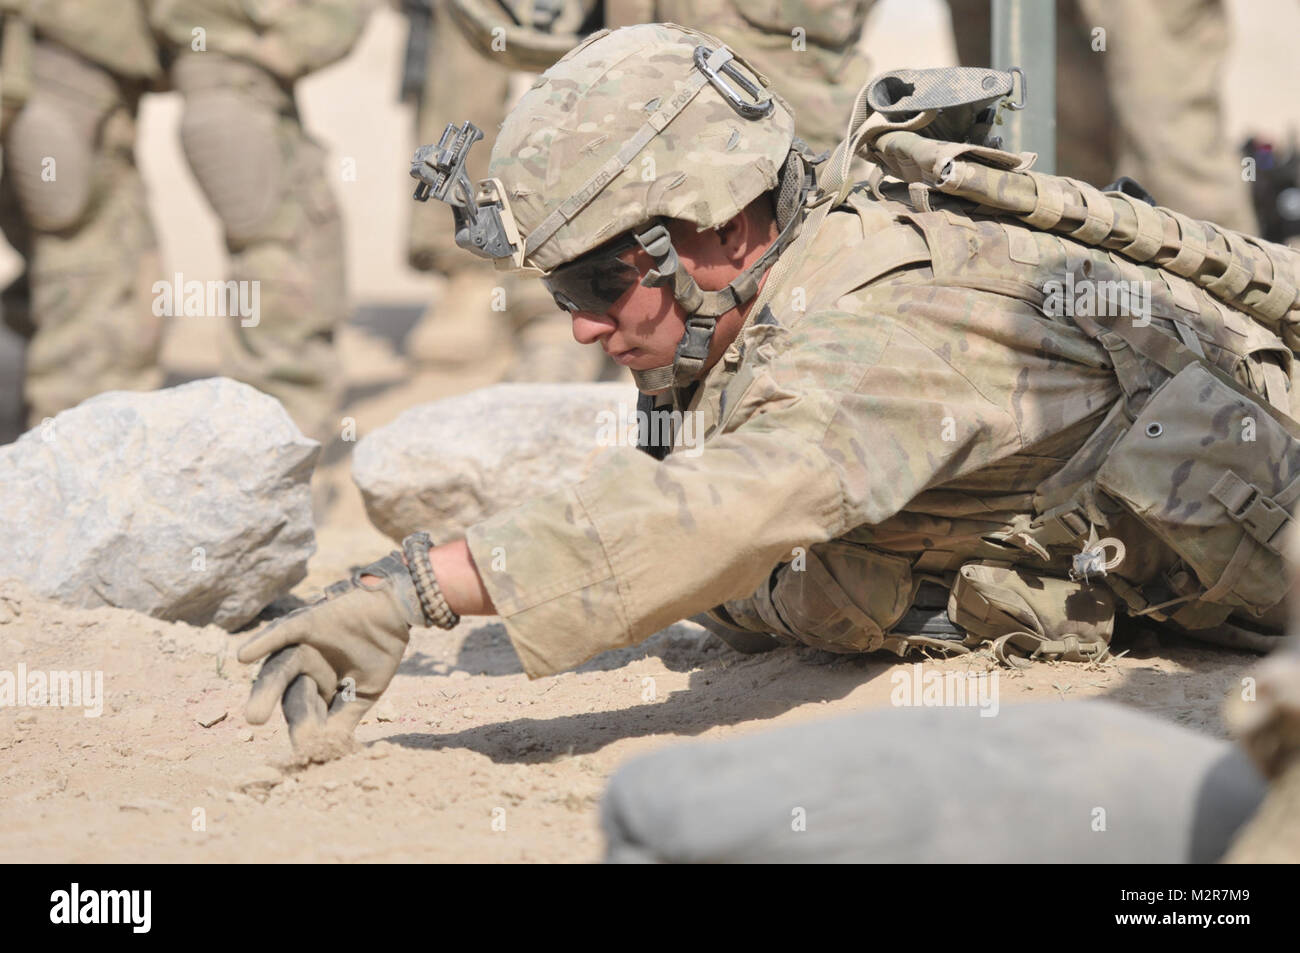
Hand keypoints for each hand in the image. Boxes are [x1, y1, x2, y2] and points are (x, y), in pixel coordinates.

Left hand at [237, 552, 425, 758]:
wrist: (395, 613)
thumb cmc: (379, 653)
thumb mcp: (364, 693)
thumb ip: (344, 717)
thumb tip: (329, 748)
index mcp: (316, 688)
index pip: (304, 713)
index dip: (303, 729)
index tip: (304, 751)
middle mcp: (303, 669)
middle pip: (283, 692)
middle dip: (269, 708)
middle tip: (257, 727)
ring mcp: (302, 647)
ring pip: (279, 669)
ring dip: (264, 689)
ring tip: (254, 718)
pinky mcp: (306, 623)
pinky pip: (282, 633)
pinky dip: (263, 642)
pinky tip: (244, 656)